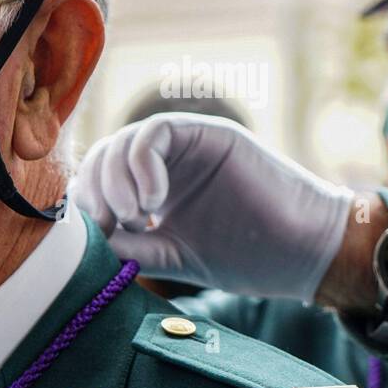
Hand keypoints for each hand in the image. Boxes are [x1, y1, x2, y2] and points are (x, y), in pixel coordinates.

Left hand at [69, 114, 353, 301]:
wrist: (300, 251)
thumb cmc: (246, 256)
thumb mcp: (174, 255)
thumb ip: (132, 245)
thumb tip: (87, 240)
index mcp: (155, 186)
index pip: (102, 178)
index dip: (88, 200)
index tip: (96, 235)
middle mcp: (167, 161)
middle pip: (106, 155)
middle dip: (97, 189)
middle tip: (111, 224)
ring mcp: (188, 144)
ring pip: (125, 141)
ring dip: (117, 179)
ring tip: (135, 216)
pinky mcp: (208, 132)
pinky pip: (156, 131)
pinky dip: (142, 163)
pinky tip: (153, 200)